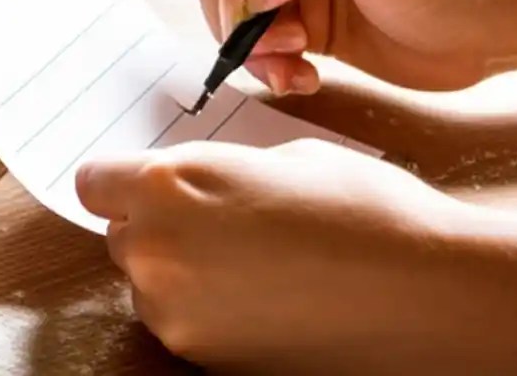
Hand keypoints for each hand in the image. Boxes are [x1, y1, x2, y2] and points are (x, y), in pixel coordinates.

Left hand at [75, 139, 516, 373]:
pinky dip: (207, 312)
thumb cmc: (361, 211)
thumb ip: (215, 173)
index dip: (120, 182)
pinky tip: (263, 300)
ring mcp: (174, 310)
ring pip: (149, 283)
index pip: (93, 182)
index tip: (138, 186)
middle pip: (122, 234)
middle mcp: (155, 248)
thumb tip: (195, 186)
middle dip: (157, 226)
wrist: (422, 292)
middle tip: (218, 225)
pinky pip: (181, 323)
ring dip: (180, 273)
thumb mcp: (279, 160)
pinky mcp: (200, 355)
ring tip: (253, 266)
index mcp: (168, 185)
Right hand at [192, 0, 516, 93]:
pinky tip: (302, 77)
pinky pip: (257, 46)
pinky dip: (269, 67)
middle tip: (272, 41)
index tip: (245, 1)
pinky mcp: (300, 24)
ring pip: (231, 11)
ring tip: (293, 63)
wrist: (488, 34)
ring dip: (252, 46)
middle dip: (235, 10)